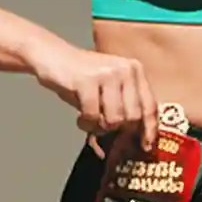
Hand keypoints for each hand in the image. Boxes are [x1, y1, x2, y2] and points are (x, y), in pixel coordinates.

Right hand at [24, 41, 158, 151]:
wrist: (51, 55)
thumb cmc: (81, 78)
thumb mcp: (109, 89)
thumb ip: (124, 107)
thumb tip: (136, 140)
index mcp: (135, 71)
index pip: (150, 105)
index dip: (149, 129)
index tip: (145, 146)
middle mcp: (126, 69)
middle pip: (133, 117)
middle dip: (117, 129)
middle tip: (102, 127)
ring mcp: (107, 74)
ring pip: (114, 119)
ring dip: (99, 127)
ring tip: (87, 119)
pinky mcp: (87, 81)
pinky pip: (93, 115)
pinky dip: (85, 123)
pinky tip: (79, 117)